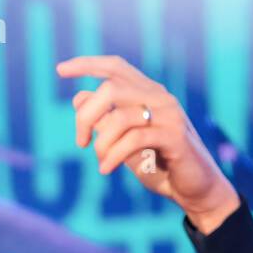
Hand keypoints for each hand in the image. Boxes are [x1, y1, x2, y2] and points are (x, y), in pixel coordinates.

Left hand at [57, 55, 239, 233]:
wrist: (192, 188)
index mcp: (147, 93)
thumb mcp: (123, 140)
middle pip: (109, 89)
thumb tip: (78, 97)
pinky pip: (133, 140)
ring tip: (100, 163)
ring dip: (101, 145)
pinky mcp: (175, 137)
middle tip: (81, 142)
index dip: (87, 64)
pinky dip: (113, 157)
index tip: (60, 69)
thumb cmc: (157, 162)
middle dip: (85, 116)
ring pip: (118, 117)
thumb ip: (105, 119)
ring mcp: (169, 115)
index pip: (115, 67)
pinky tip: (106, 170)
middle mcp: (159, 97)